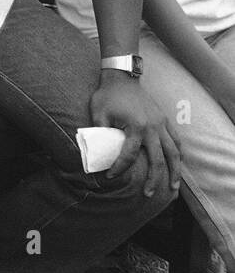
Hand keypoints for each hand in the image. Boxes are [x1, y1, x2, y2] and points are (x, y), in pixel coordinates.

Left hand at [91, 72, 182, 196]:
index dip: (119, 168)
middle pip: (158, 160)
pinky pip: (176, 141)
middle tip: (149, 195)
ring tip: (173, 188)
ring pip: (174, 153)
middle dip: (154, 180)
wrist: (123, 78)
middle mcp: (152, 128)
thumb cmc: (107, 95)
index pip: (129, 156)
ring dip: (175, 172)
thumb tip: (94, 153)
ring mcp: (162, 124)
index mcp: (135, 127)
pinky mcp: (165, 120)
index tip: (111, 177)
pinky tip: (177, 166)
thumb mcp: (98, 113)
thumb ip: (98, 132)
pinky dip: (178, 155)